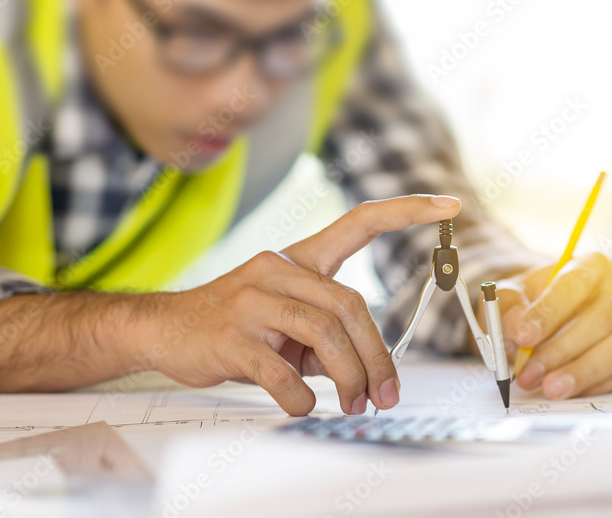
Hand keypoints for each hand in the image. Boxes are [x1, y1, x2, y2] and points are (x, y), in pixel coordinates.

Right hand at [150, 194, 461, 415]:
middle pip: (350, 305)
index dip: (406, 211)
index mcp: (298, 260)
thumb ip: (326, 334)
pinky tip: (304, 406)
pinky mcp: (231, 337)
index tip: (448, 205)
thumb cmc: (234, 321)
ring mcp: (252, 300)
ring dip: (350, 377)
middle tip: (384, 394)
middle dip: (376, 356)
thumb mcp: (284, 319)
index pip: (359, 221)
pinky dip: (302, 397)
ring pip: (324, 335)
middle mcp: (277, 270)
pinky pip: (281, 371)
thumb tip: (363, 370)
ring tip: (353, 404)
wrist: (163, 328)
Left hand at [476, 253, 611, 399]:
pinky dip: (591, 386)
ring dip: (579, 373)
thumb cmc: (531, 300)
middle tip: (528, 372)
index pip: (574, 285)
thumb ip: (506, 305)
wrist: (544, 316)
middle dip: (560, 351)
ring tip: (548, 388)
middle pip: (598, 321)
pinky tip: (566, 391)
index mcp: (592, 266)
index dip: (548, 312)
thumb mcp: (511, 293)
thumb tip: (513, 329)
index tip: (523, 335)